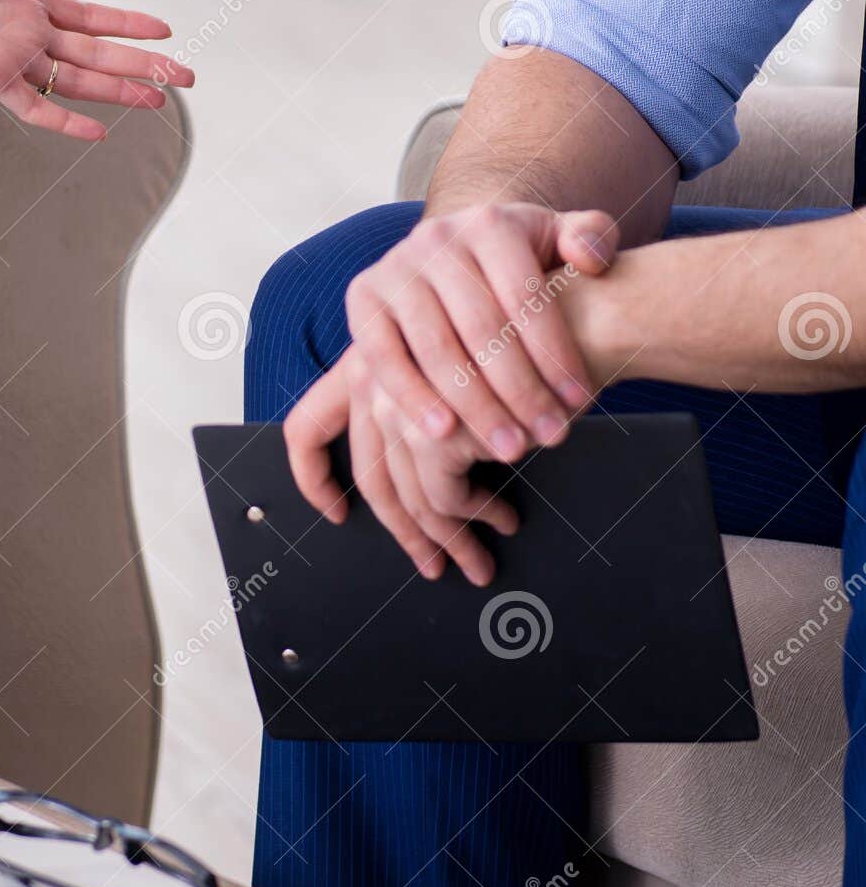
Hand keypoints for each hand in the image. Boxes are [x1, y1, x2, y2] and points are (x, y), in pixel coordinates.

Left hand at [0, 0, 191, 138]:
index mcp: (28, 3)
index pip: (90, 18)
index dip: (129, 26)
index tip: (165, 33)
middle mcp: (27, 35)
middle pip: (97, 55)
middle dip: (142, 66)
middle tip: (184, 78)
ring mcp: (13, 58)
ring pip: (78, 80)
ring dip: (120, 91)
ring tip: (159, 101)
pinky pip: (34, 106)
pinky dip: (66, 120)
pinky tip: (98, 133)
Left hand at [286, 348, 517, 585]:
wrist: (578, 319)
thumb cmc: (527, 346)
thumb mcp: (465, 379)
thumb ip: (430, 418)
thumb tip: (425, 499)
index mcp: (367, 365)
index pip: (308, 427)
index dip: (312, 478)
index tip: (334, 512)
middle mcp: (371, 383)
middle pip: (373, 479)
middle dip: (410, 534)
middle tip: (438, 567)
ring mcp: (400, 407)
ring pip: (412, 497)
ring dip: (452, 539)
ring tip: (480, 562)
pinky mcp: (436, 432)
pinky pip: (447, 498)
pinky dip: (477, 516)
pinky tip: (504, 520)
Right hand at [344, 202, 617, 459]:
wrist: (451, 253)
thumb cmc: (516, 262)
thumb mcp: (557, 237)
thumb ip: (590, 235)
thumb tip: (590, 258)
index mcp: (488, 223)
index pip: (524, 296)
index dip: (554, 352)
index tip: (579, 400)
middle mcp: (435, 239)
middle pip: (482, 328)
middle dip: (521, 390)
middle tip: (550, 436)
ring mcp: (393, 270)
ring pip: (436, 349)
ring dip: (475, 406)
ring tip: (510, 448)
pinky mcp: (362, 300)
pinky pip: (384, 358)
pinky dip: (413, 398)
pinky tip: (445, 434)